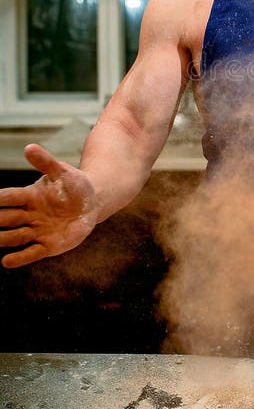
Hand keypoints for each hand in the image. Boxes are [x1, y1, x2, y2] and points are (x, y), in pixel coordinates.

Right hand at [0, 144, 97, 268]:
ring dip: (2, 239)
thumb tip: (29, 147)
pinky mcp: (48, 245)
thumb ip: (45, 162)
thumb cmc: (73, 185)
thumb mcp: (61, 171)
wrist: (91, 203)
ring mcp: (37, 230)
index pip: (8, 197)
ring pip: (14, 236)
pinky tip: (6, 262)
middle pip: (6, 218)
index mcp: (29, 196)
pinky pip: (31, 252)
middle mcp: (29, 214)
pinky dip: (19, 258)